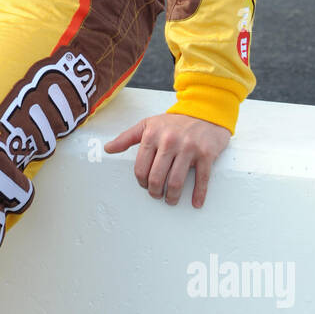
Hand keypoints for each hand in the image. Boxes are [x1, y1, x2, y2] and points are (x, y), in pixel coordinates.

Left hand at [104, 113, 230, 208]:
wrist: (204, 112)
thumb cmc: (174, 122)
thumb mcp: (148, 125)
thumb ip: (126, 138)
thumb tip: (108, 148)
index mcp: (153, 135)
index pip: (141, 167)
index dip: (141, 181)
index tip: (145, 185)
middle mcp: (170, 141)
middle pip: (156, 177)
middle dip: (154, 191)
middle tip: (156, 195)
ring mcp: (189, 148)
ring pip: (175, 181)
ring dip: (172, 196)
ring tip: (170, 200)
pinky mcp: (206, 154)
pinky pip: (201, 178)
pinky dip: (199, 194)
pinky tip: (195, 202)